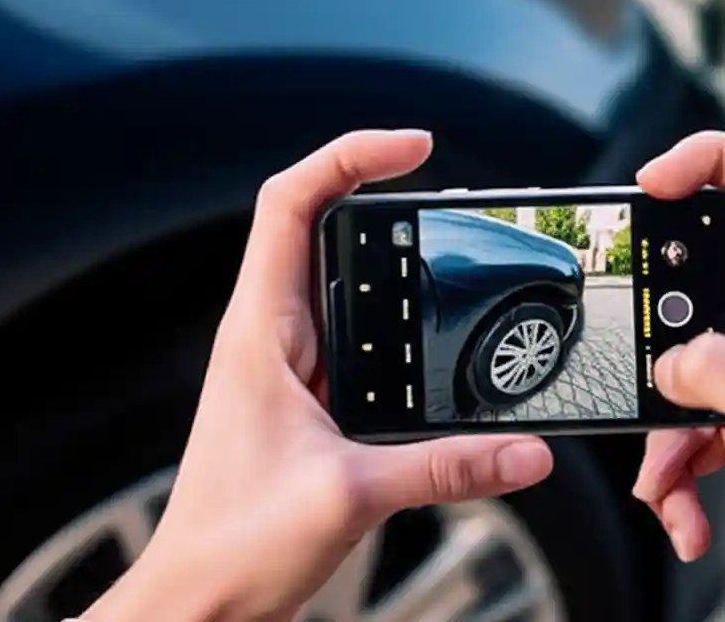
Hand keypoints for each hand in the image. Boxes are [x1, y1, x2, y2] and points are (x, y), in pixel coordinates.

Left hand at [85, 130, 553, 620]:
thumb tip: (525, 450)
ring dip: (390, 258)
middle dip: (380, 195)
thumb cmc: (230, 545)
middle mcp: (271, 335)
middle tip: (444, 192)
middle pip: (319, 226)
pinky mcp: (310, 399)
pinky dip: (397, 318)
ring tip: (449, 248)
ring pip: (341, 281)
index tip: (413, 148)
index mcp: (259, 331)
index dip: (349, 157)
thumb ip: (446, 467)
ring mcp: (290, 365)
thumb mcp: (349, 496)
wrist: (199, 600)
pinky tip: (435, 336)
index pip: (290, 203)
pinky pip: (357, 334)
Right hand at [631, 132, 724, 619]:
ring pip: (679, 367)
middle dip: (651, 322)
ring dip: (660, 427)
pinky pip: (686, 427)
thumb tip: (669, 362)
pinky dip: (674, 471)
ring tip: (665, 482)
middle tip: (629, 358)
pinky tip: (684, 513)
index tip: (653, 181)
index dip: (712, 158)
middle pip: (696, 278)